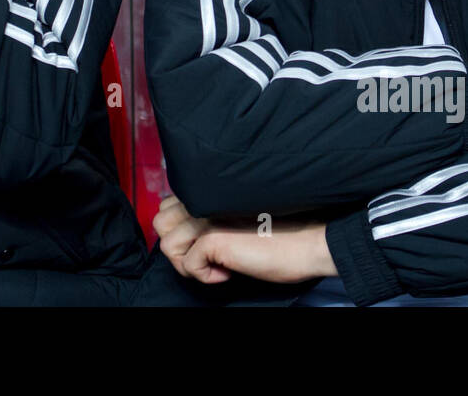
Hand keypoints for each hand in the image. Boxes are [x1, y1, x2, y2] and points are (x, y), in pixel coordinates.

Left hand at [153, 194, 335, 284]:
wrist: (307, 242)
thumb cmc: (280, 233)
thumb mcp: (236, 218)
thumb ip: (211, 216)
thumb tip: (186, 237)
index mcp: (209, 190)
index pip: (167, 206)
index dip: (181, 231)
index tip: (207, 245)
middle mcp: (203, 198)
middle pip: (160, 223)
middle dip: (179, 247)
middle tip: (207, 257)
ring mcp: (205, 217)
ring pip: (168, 246)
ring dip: (190, 263)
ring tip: (219, 265)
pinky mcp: (212, 237)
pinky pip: (188, 265)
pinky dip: (206, 276)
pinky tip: (229, 272)